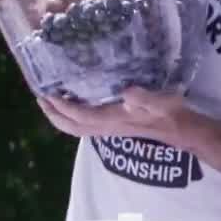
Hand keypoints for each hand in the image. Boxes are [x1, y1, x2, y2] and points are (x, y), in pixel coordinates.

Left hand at [38, 86, 188, 142]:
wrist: (180, 128)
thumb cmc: (170, 112)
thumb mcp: (161, 101)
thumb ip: (144, 97)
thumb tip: (127, 91)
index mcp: (114, 119)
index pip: (81, 116)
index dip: (63, 107)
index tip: (49, 94)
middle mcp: (107, 127)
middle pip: (72, 127)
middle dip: (54, 115)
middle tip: (40, 98)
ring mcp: (110, 129)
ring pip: (77, 129)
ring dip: (60, 118)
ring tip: (50, 102)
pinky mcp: (114, 127)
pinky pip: (84, 127)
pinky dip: (72, 118)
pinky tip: (73, 106)